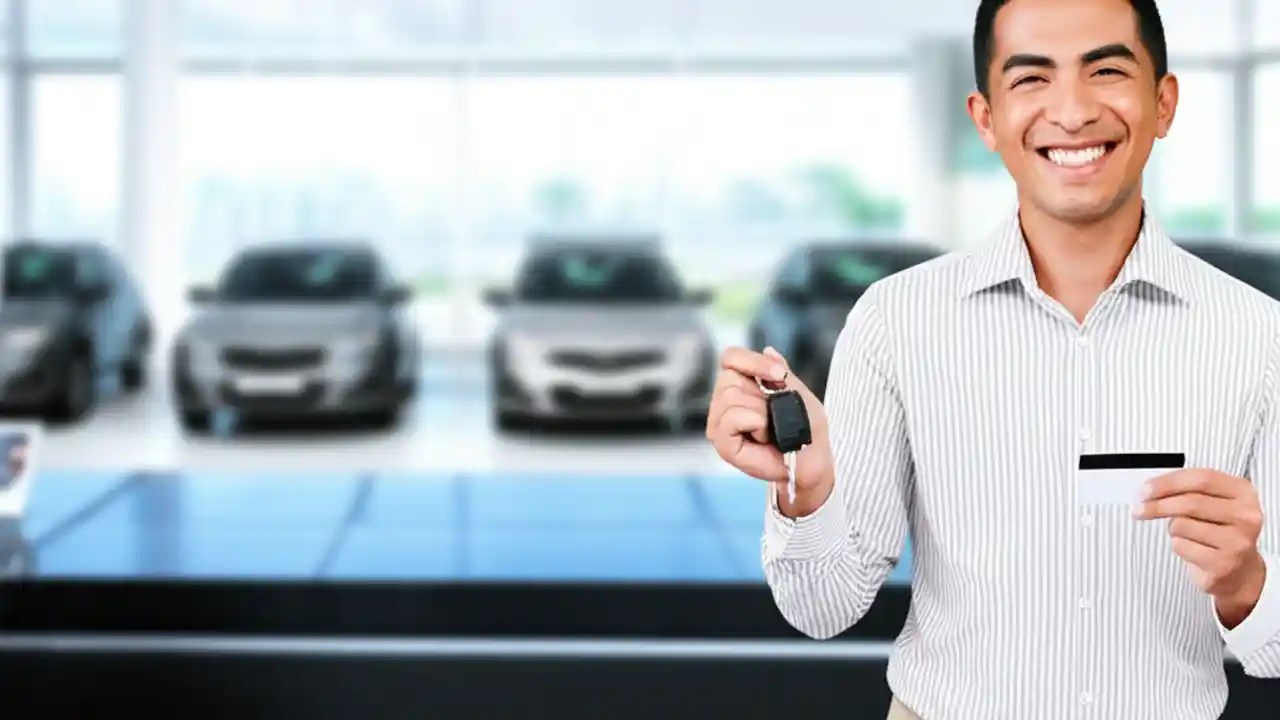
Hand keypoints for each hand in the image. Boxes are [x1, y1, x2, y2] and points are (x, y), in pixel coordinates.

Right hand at [705, 346, 830, 494]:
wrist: (812, 459)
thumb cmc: (804, 428)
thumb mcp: (795, 392)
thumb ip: (778, 371)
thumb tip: (768, 350)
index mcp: (738, 385)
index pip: (731, 358)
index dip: (753, 361)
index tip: (780, 376)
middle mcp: (722, 402)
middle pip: (730, 378)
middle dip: (761, 395)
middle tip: (775, 416)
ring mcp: (719, 423)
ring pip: (731, 395)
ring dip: (761, 412)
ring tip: (770, 430)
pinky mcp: (722, 443)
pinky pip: (732, 417)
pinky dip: (754, 422)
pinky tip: (763, 436)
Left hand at [1135, 468, 1266, 625]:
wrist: (1241, 571)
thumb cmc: (1221, 531)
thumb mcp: (1214, 502)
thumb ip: (1189, 489)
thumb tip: (1151, 489)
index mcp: (1243, 492)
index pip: (1201, 479)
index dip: (1168, 482)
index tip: (1146, 489)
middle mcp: (1245, 516)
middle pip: (1189, 502)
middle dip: (1157, 505)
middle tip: (1139, 509)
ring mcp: (1237, 541)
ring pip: (1182, 525)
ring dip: (1173, 529)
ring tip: (1187, 535)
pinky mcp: (1223, 564)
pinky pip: (1181, 546)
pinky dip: (1178, 546)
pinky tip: (1193, 550)